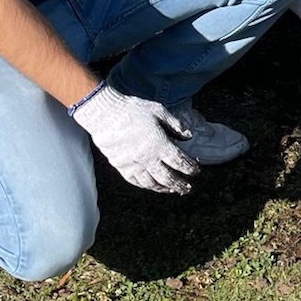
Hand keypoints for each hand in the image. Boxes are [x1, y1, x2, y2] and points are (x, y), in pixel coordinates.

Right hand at [69, 83, 199, 194]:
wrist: (105, 114)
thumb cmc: (133, 110)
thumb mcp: (159, 110)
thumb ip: (175, 124)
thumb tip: (189, 136)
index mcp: (160, 144)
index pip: (180, 161)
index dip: (190, 168)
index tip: (196, 171)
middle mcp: (148, 158)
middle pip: (168, 178)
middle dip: (181, 185)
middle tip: (188, 188)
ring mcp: (134, 165)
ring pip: (152, 184)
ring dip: (165, 189)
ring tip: (172, 190)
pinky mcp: (121, 167)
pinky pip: (136, 182)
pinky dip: (147, 186)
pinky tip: (152, 186)